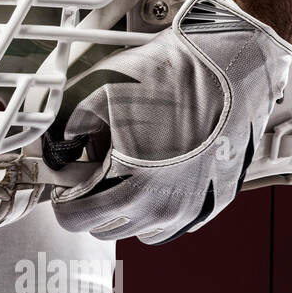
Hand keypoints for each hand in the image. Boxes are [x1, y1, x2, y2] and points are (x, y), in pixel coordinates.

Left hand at [47, 0, 291, 244]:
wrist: (230, 65)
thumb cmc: (174, 76)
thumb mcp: (100, 91)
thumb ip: (71, 125)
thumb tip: (61, 143)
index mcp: (134, 187)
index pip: (77, 220)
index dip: (64, 200)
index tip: (66, 186)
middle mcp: (165, 207)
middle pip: (106, 227)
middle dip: (93, 200)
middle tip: (95, 168)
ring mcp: (192, 209)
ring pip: (139, 228)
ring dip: (126, 206)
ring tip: (129, 167)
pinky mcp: (212, 202)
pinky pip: (172, 220)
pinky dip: (158, 204)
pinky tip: (156, 171)